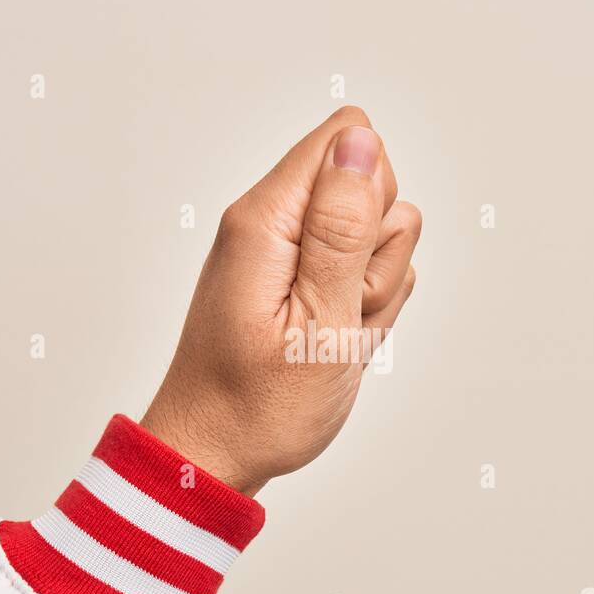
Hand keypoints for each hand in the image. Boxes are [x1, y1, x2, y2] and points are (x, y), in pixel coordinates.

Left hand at [141, 106, 421, 496]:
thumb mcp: (320, 322)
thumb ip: (344, 229)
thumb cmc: (260, 407)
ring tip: (332, 338)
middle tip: (340, 313)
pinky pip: (360, 273)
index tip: (348, 266)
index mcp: (266, 220)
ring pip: (374, 236)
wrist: (216, 454)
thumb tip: (360, 143)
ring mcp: (286, 253)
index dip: (372, 199)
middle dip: (377, 252)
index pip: (348, 139)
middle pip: (368, 187)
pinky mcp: (298, 280)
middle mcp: (272, 223)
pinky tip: (331, 345)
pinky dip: (360, 312)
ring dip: (373, 290)